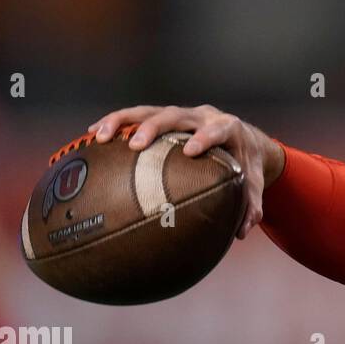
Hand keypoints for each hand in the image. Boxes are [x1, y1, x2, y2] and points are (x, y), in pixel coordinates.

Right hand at [86, 105, 284, 238]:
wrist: (243, 139)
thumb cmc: (245, 164)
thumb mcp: (252, 182)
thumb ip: (251, 206)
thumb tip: (241, 233)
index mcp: (227, 128)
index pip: (216, 130)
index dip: (204, 137)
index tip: (191, 150)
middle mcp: (202, 116)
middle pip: (176, 115)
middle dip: (155, 128)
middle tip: (136, 145)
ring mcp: (181, 114)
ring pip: (149, 111)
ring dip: (124, 121)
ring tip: (101, 136)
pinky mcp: (164, 116)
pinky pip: (136, 115)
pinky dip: (115, 123)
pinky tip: (92, 135)